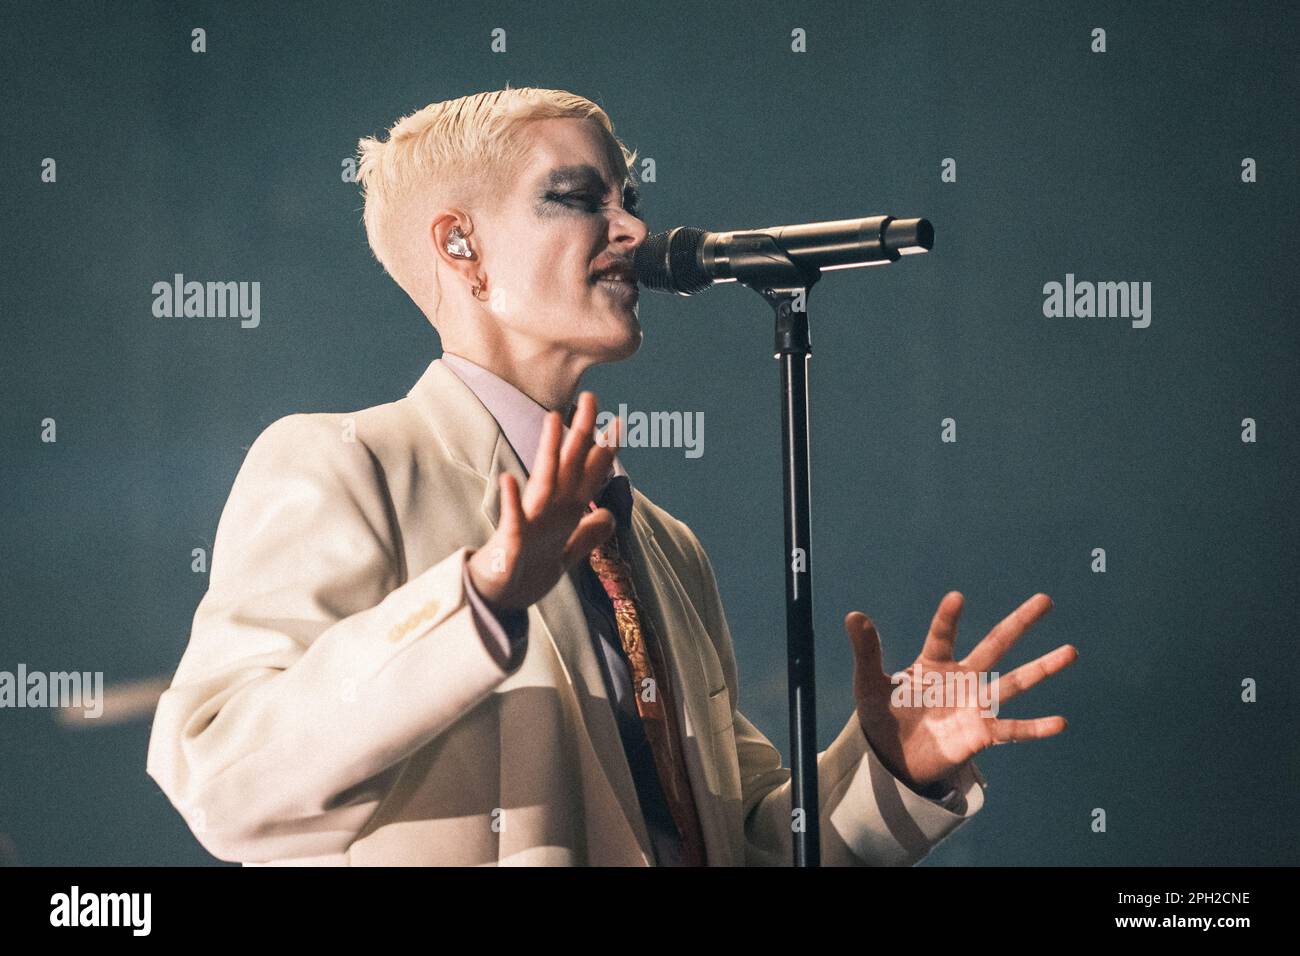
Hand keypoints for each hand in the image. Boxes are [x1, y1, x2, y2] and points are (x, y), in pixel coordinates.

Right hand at [466, 392, 621, 611]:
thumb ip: (589, 535)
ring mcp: (529, 522)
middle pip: (568, 465)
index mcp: (564, 512)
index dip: (606, 450)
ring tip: (553, 419)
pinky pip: (512, 519)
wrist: (500, 601)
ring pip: (543, 481)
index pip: (588, 475)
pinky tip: (510, 480)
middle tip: (591, 397)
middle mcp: (548, 509)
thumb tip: (611, 518)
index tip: (621, 422)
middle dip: (581, 432)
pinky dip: (512, 501)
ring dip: (548, 451)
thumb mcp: (568, 554)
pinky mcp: (511, 542)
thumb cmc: (530, 573)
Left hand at [847, 592, 1077, 790]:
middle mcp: (961, 679)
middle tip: (1045, 599)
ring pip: (1013, 683)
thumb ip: (866, 651)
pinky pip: (1012, 730)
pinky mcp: (981, 734)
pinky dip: (1036, 728)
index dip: (948, 618)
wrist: (894, 758)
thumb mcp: (868, 684)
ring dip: (1042, 668)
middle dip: (1019, 623)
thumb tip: (853, 615)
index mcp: (933, 664)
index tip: (956, 597)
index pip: (942, 635)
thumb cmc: (883, 715)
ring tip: (1071, 651)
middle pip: (994, 645)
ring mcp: (975, 706)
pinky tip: (1060, 722)